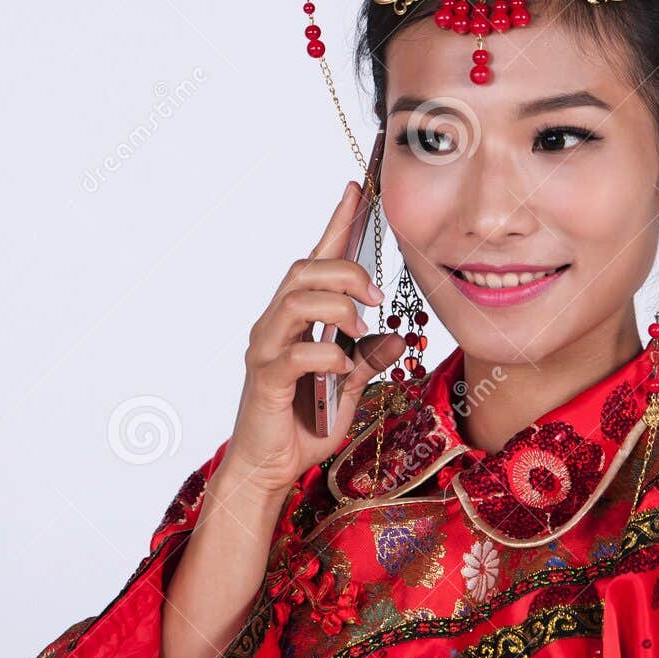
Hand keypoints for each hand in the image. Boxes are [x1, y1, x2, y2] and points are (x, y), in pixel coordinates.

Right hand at [216, 180, 406, 503]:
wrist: (268, 469)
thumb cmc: (304, 425)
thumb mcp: (349, 387)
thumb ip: (367, 358)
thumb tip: (394, 334)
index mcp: (296, 319)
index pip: (316, 259)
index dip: (336, 222)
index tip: (356, 188)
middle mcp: (275, 325)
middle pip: (303, 269)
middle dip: (346, 270)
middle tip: (377, 294)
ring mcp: (265, 349)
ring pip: (296, 300)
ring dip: (337, 306)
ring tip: (361, 326)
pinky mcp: (264, 379)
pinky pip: (296, 353)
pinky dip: (328, 354)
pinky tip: (343, 366)